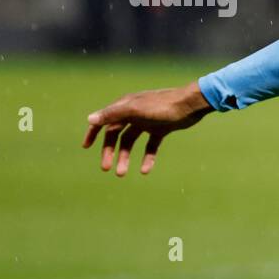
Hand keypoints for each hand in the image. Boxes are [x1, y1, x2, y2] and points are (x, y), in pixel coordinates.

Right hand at [82, 81, 212, 176]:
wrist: (192, 104)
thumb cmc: (163, 105)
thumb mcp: (136, 111)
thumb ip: (113, 114)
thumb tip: (90, 119)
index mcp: (125, 106)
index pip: (103, 120)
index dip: (93, 133)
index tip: (86, 147)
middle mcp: (134, 113)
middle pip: (116, 135)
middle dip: (110, 151)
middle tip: (107, 168)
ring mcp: (147, 121)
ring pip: (131, 142)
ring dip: (125, 157)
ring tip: (122, 174)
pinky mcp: (161, 129)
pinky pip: (150, 145)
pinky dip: (147, 157)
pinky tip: (145, 170)